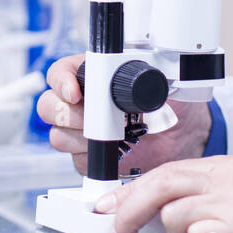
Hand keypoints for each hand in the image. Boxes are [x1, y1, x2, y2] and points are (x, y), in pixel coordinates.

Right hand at [37, 54, 212, 176]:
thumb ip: (145, 77)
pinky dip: (92, 158)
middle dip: (68, 114)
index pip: (59, 72)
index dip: (61, 81)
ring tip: (111, 136)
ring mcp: (81, 132)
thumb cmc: (171, 102)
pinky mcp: (88, 158)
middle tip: (94, 119)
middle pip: (49, 106)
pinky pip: (75, 160)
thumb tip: (137, 82)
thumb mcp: (161, 80)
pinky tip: (113, 152)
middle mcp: (81, 103)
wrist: (183, 134)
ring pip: (58, 135)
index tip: (74, 93)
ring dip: (81, 137)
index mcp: (92, 75)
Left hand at [97, 156, 232, 232]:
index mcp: (221, 166)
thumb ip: (217, 189)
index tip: (105, 206)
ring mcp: (224, 203)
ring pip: (172, 219)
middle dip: (127, 212)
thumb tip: (182, 210)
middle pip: (155, 187)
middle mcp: (218, 179)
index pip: (162, 172)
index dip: (129, 190)